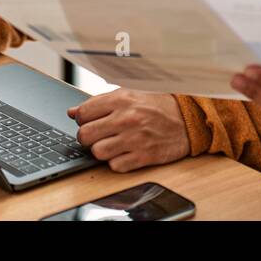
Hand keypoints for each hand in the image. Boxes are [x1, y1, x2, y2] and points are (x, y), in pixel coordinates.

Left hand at [67, 89, 190, 171]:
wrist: (188, 119)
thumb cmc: (157, 105)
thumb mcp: (129, 94)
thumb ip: (99, 102)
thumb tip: (72, 111)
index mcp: (121, 99)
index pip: (83, 113)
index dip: (82, 119)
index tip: (88, 121)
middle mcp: (126, 119)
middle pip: (86, 135)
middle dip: (87, 137)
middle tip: (96, 135)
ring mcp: (135, 139)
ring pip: (97, 152)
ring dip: (100, 151)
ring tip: (110, 144)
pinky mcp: (143, 156)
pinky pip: (115, 166)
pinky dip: (116, 162)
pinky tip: (123, 152)